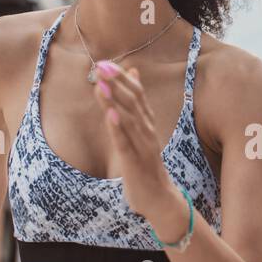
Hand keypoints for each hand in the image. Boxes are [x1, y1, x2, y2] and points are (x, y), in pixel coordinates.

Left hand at [92, 60, 180, 222]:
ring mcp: (143, 147)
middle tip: (101, 66)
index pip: (137, 94)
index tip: (105, 63)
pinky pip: (125, 144)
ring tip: (101, 85)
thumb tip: (133, 71)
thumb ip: (136, 103)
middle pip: (133, 103)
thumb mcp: (141, 130)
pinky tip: (109, 115)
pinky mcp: (135, 163)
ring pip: (129, 120)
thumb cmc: (146, 163)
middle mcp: (147, 131)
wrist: (160, 198)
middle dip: (116, 84)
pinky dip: (117, 129)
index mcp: (147, 123)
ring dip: (114, 101)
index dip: (122, 78)